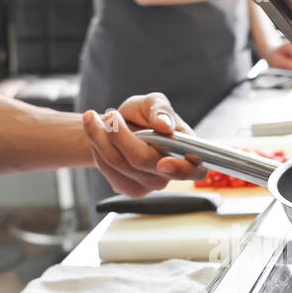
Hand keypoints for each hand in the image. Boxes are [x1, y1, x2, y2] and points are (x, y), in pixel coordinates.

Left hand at [82, 93, 205, 197]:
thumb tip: (165, 125)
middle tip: (110, 115)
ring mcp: (152, 184)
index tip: (164, 162)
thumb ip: (160, 109)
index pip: (195, 169)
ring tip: (97, 120)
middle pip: (143, 161)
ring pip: (120, 164)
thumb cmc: (141, 115)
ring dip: (100, 137)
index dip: (181, 169)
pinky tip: (100, 138)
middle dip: (120, 135)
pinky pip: (109, 171)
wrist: (118, 127)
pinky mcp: (132, 190)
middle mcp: (173, 171)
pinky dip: (98, 149)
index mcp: (187, 149)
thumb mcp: (151, 102)